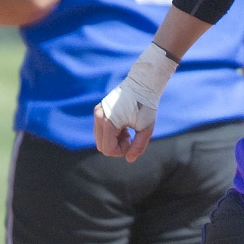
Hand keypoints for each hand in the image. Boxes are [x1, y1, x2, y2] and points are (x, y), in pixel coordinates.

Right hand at [94, 43, 177, 161]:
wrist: (142, 84)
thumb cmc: (146, 106)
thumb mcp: (146, 129)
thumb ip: (138, 146)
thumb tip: (129, 159)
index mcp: (108, 122)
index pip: (108, 149)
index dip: (121, 151)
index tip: (132, 141)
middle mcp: (99, 117)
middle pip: (101, 146)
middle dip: (116, 146)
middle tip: (129, 136)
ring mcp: (98, 112)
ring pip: (100, 138)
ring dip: (113, 139)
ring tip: (127, 130)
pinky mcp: (99, 109)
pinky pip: (101, 129)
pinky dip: (111, 132)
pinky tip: (123, 125)